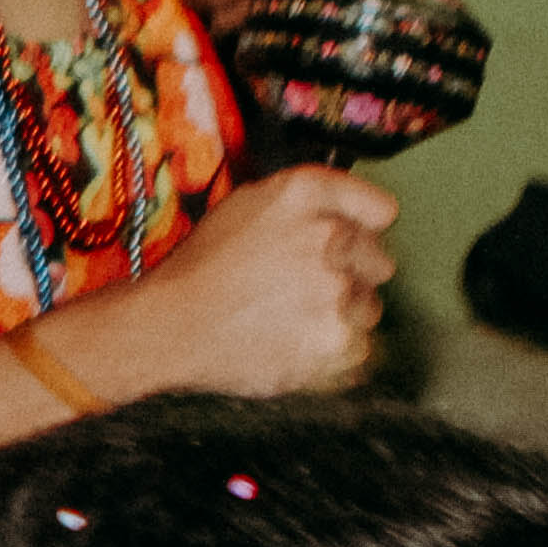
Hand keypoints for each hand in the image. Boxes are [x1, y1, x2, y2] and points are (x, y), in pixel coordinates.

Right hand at [61, 159, 396, 399]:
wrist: (166, 329)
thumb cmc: (202, 269)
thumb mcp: (247, 205)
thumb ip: (311, 201)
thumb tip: (360, 216)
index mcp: (305, 194)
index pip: (381, 211)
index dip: (360, 231)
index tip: (338, 247)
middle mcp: (328, 236)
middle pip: (380, 263)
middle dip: (350, 275)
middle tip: (299, 289)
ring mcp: (336, 292)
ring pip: (368, 309)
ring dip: (340, 316)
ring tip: (288, 320)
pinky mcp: (337, 342)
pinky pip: (358, 349)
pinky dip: (330, 352)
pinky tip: (291, 344)